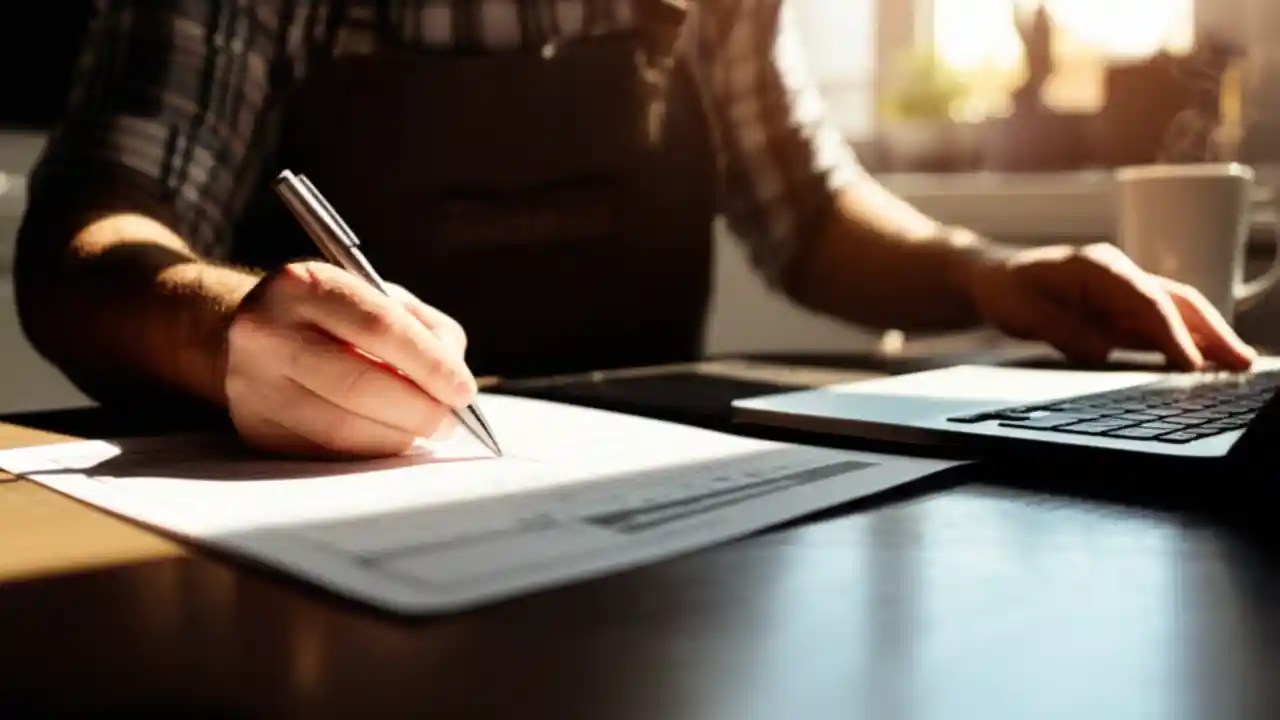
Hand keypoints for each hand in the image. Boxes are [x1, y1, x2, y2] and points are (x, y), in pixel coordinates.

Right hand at [224, 261, 475, 456]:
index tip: (463, 391)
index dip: (430, 364)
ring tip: (425, 431)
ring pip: (341, 428)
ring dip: (397, 437)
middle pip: (359, 384)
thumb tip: (454, 379)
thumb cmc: (334, 316)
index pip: (380, 327)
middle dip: (419, 410)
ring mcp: (252, 384)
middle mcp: (267, 332)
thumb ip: (427, 329)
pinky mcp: (254, 427)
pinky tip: (388, 439)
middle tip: (450, 421)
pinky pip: (324, 452)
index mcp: (304, 284)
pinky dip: (369, 451)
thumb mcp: (378, 297)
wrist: (251, 334)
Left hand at [969, 242, 1257, 370]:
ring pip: (1176, 312)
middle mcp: (1120, 274)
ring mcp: (1124, 291)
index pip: (1146, 300)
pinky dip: (1186, 340)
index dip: (1171, 333)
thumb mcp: (1024, 313)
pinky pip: (1160, 324)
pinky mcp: (1122, 309)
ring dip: (1208, 336)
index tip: (1191, 363)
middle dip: (1211, 331)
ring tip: (1238, 364)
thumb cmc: (1008, 290)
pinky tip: (1205, 361)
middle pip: (1176, 301)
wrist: (995, 278)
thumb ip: (1065, 331)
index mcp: (1098, 266)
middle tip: (1242, 362)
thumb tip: (1104, 351)